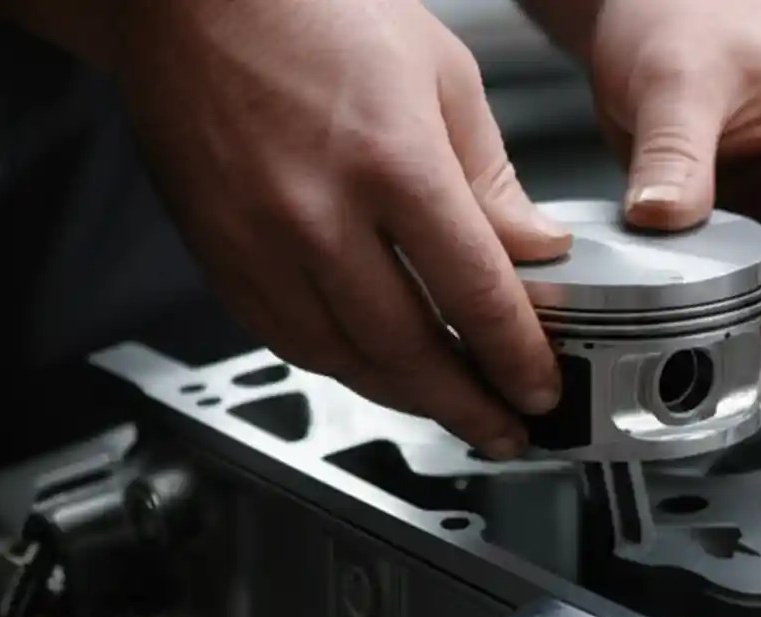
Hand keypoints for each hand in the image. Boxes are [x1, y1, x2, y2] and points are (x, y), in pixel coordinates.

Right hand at [112, 0, 569, 457]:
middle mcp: (319, 215)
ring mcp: (260, 244)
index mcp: (393, 162)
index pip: (474, 294)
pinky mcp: (221, 257)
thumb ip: (491, 176)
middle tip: (506, 430)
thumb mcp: (441, 73)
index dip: (516, 356)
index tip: (540, 388)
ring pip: (345, 360)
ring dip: (408, 399)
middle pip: (409, 349)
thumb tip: (532, 247)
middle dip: (468, 404)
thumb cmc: (314, 10)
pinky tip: (380, 373)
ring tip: (453, 412)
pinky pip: (290, 340)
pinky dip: (344, 368)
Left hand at [586, 0, 760, 420]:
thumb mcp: (680, 80)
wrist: (653, 9)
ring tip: (724, 397)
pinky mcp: (745, 234)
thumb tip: (663, 219)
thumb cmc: (691, 16)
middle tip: (746, 393)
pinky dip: (734, 334)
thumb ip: (676, 151)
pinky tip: (704, 365)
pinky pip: (753, 297)